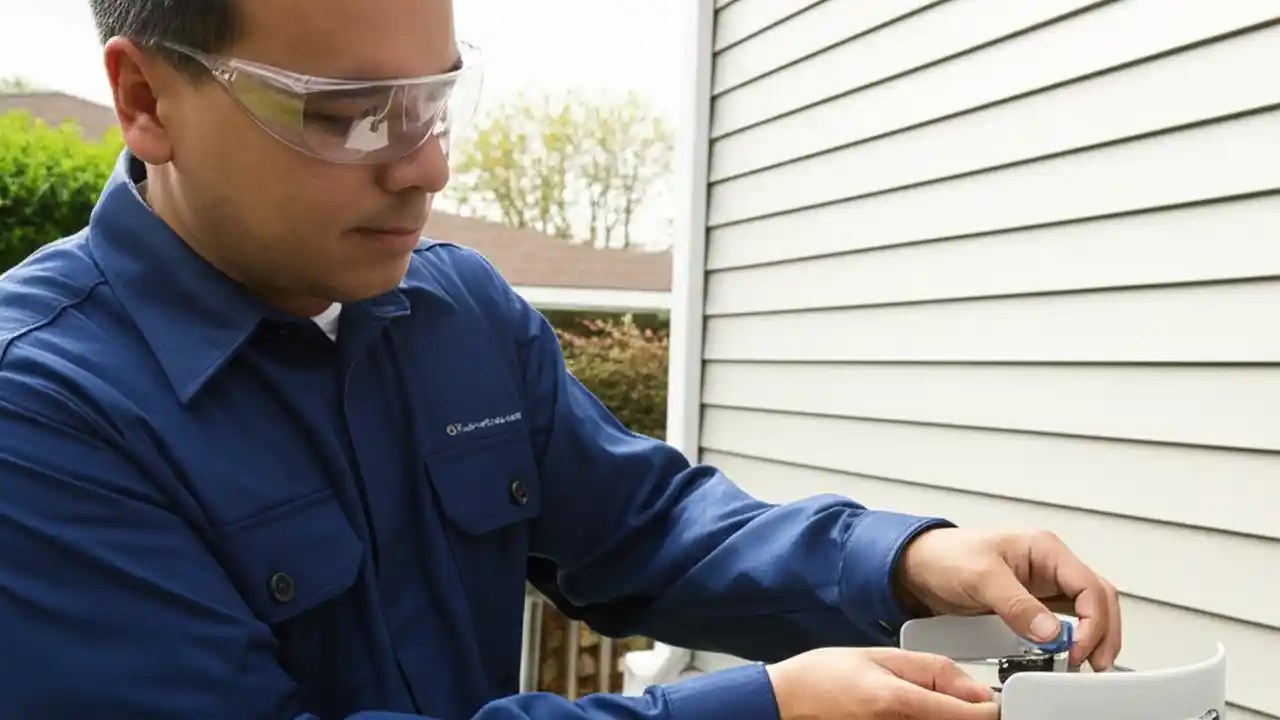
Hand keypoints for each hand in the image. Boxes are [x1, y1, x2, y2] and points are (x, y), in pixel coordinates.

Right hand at [765, 647, 997, 719]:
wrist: (789, 699)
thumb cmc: (824, 676)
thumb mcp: (881, 656)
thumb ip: (932, 671)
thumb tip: (975, 690)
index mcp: (899, 702)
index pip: (970, 716)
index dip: (988, 709)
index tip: (992, 702)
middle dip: (963, 712)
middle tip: (949, 697)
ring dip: (944, 715)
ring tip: (913, 698)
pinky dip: (925, 718)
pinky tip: (908, 709)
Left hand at [894, 527, 1121, 670]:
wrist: (918, 566)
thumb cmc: (944, 556)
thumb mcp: (980, 577)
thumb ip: (1017, 604)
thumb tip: (1051, 632)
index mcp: (1044, 548)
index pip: (1089, 585)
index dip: (1094, 620)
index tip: (1078, 648)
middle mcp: (1049, 565)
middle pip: (1098, 598)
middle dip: (1103, 632)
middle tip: (1093, 662)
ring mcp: (1042, 584)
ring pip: (1088, 610)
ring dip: (1094, 636)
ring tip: (1086, 662)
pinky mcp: (1032, 602)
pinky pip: (1065, 621)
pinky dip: (1073, 638)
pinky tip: (1068, 654)